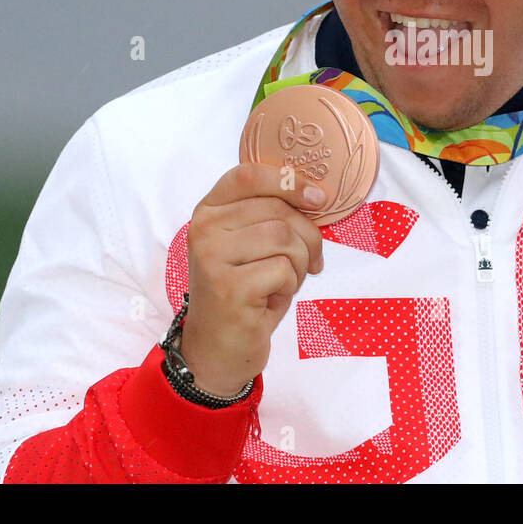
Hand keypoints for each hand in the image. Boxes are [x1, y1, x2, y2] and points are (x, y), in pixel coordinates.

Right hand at [178, 163, 325, 395]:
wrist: (218, 349)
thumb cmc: (244, 293)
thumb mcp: (254, 245)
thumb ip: (272, 215)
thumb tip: (318, 196)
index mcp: (209, 210)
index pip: (250, 174)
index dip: (290, 181)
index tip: (319, 199)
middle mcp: (203, 228)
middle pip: (278, 210)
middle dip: (307, 238)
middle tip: (306, 263)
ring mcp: (211, 257)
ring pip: (285, 238)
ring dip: (299, 264)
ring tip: (284, 282)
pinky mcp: (228, 286)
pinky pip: (283, 270)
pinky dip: (289, 287)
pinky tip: (270, 300)